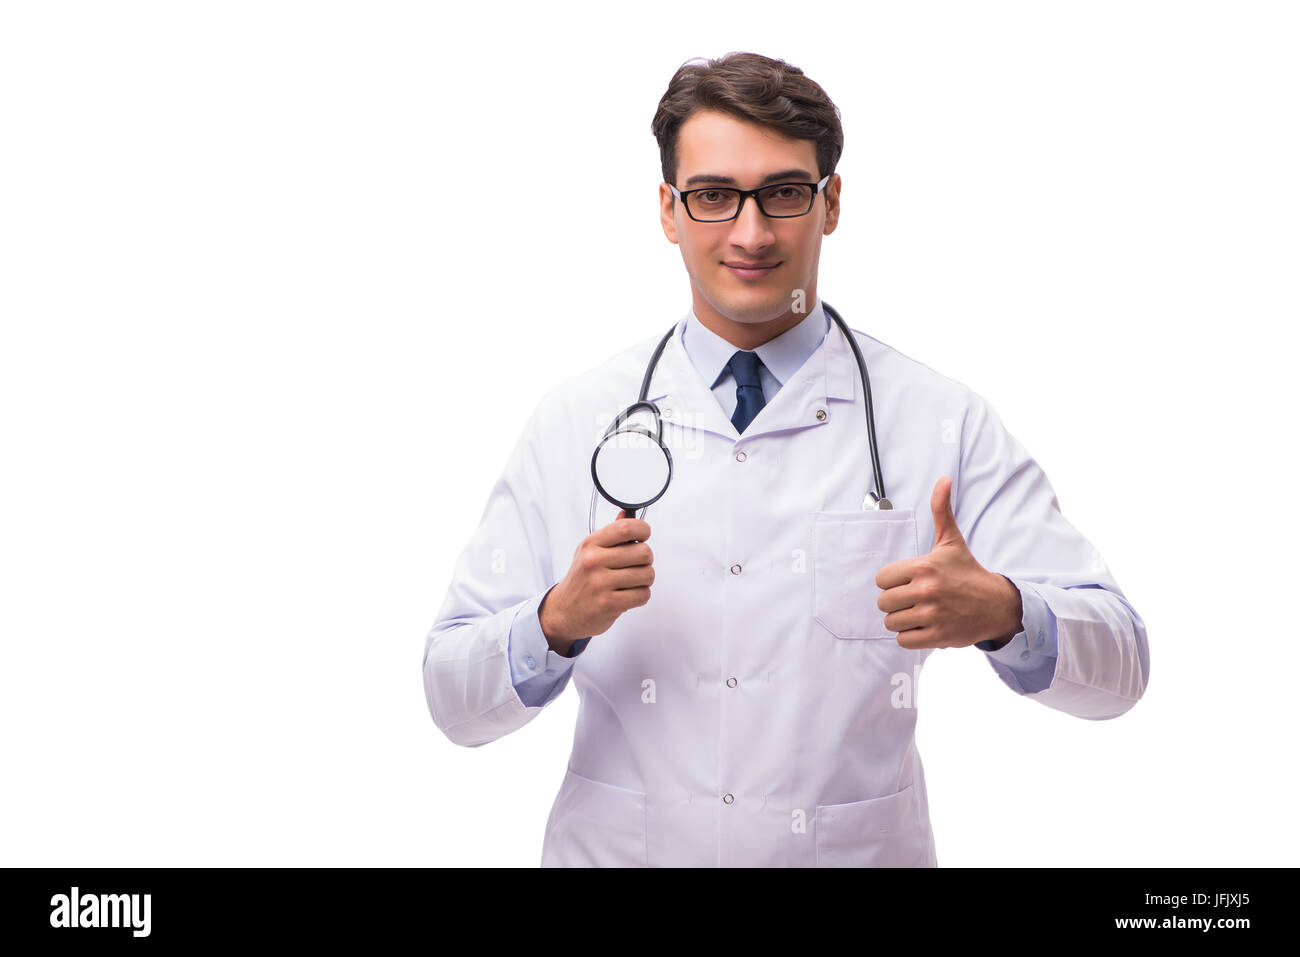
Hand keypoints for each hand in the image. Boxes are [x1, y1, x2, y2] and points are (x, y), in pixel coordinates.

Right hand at [539, 509, 654, 651]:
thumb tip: (624, 514)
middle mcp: (594, 561)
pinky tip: (628, 595)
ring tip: (631, 582)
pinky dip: (641, 595)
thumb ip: (610, 535)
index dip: (643, 530)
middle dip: (646, 560)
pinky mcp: (608, 604)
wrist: (563, 612)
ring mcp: (600, 583)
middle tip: (637, 565)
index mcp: (590, 545)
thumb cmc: (581, 580)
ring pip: (647, 575)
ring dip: (645, 580)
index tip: (643, 536)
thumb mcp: (588, 552)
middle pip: (644, 552)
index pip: (626, 527)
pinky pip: (643, 595)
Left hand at [875, 477, 1022, 649]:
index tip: (907, 581)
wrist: (996, 604)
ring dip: (901, 621)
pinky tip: (923, 626)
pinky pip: (904, 640)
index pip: (882, 579)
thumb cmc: (968, 572)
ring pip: (891, 623)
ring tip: (918, 613)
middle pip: (884, 603)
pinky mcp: (938, 636)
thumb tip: (943, 480)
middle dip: (895, 602)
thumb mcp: (952, 541)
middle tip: (912, 599)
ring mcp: (932, 615)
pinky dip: (910, 636)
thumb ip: (941, 510)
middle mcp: (927, 591)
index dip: (892, 582)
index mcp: (924, 567)